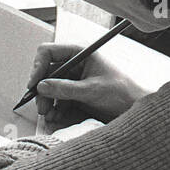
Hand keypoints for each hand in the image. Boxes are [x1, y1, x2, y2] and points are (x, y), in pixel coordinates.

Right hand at [29, 43, 152, 129]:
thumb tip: (41, 86)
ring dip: (46, 101)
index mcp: (80, 53)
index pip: (49, 52)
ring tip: (49, 115)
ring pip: (50, 87)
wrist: (135, 108)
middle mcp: (75, 64)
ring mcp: (74, 78)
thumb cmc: (122, 92)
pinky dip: (55, 108)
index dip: (38, 67)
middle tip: (41, 107)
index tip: (34, 84)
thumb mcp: (92, 90)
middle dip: (42, 90)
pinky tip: (56, 117)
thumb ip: (66, 88)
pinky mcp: (75, 92)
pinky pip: (57, 98)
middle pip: (46, 72)